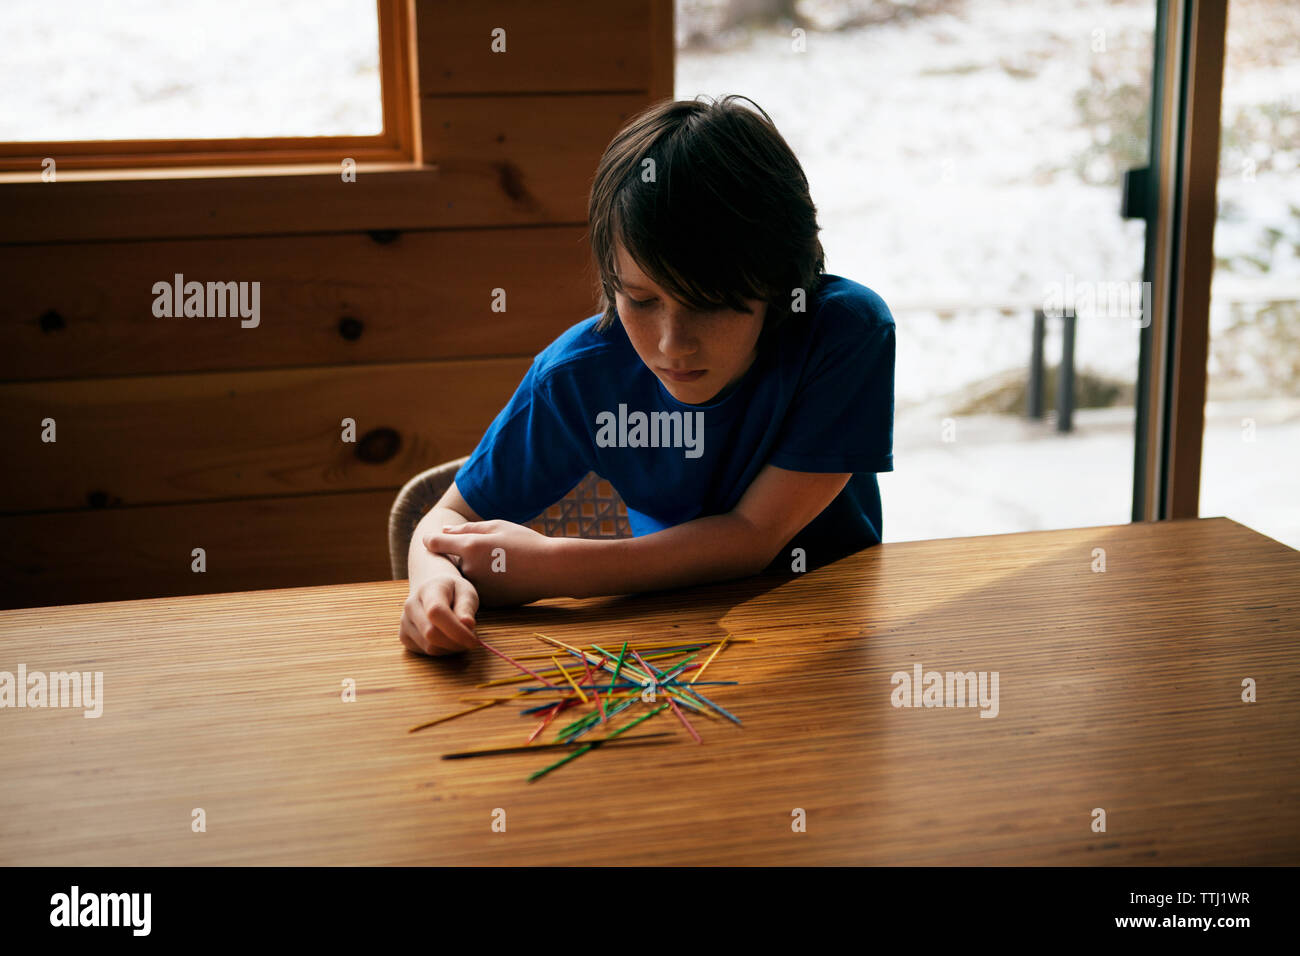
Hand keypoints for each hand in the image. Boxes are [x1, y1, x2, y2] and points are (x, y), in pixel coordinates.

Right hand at [400, 570, 479, 655]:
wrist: (432, 590)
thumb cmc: (453, 592)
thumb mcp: (466, 592)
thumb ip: (466, 607)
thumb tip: (467, 624)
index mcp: (427, 590)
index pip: (436, 612)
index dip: (456, 630)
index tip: (474, 641)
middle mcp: (411, 606)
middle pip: (430, 634)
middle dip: (455, 642)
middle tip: (471, 640)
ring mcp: (404, 622)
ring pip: (429, 647)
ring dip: (450, 648)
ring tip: (459, 636)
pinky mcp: (404, 637)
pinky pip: (425, 652)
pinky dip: (442, 650)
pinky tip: (447, 639)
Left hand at [422, 520, 557, 605]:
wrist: (551, 569)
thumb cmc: (527, 543)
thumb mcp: (498, 526)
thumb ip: (467, 528)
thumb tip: (443, 531)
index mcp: (470, 546)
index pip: (436, 543)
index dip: (432, 541)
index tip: (432, 541)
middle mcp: (469, 569)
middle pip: (450, 563)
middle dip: (456, 558)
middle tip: (476, 553)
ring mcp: (478, 588)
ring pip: (464, 578)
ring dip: (470, 572)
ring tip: (494, 565)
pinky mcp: (488, 602)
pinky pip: (477, 591)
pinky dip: (483, 585)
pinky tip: (502, 578)